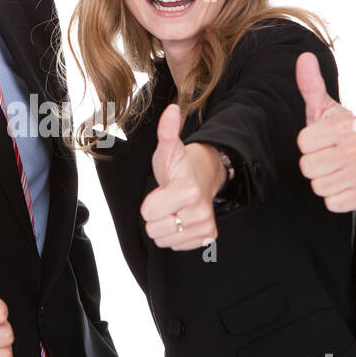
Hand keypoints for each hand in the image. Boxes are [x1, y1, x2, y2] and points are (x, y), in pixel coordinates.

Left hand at [140, 104, 224, 249]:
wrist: (205, 176)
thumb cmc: (180, 166)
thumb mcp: (168, 149)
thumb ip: (167, 132)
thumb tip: (171, 110)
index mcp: (188, 190)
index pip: (147, 213)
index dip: (149, 201)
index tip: (162, 189)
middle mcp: (200, 211)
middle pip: (154, 230)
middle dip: (156, 215)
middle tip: (167, 199)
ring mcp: (205, 226)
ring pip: (163, 240)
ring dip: (165, 225)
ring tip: (174, 208)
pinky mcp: (208, 237)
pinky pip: (176, 246)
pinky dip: (176, 234)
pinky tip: (182, 217)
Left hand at [294, 52, 355, 212]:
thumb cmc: (346, 135)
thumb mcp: (328, 109)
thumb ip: (311, 86)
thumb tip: (304, 58)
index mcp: (344, 127)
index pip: (303, 143)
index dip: (309, 145)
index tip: (322, 141)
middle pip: (307, 167)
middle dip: (315, 165)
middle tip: (330, 158)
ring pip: (318, 186)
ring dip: (325, 182)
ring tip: (338, 171)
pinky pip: (331, 203)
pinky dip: (336, 197)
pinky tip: (346, 185)